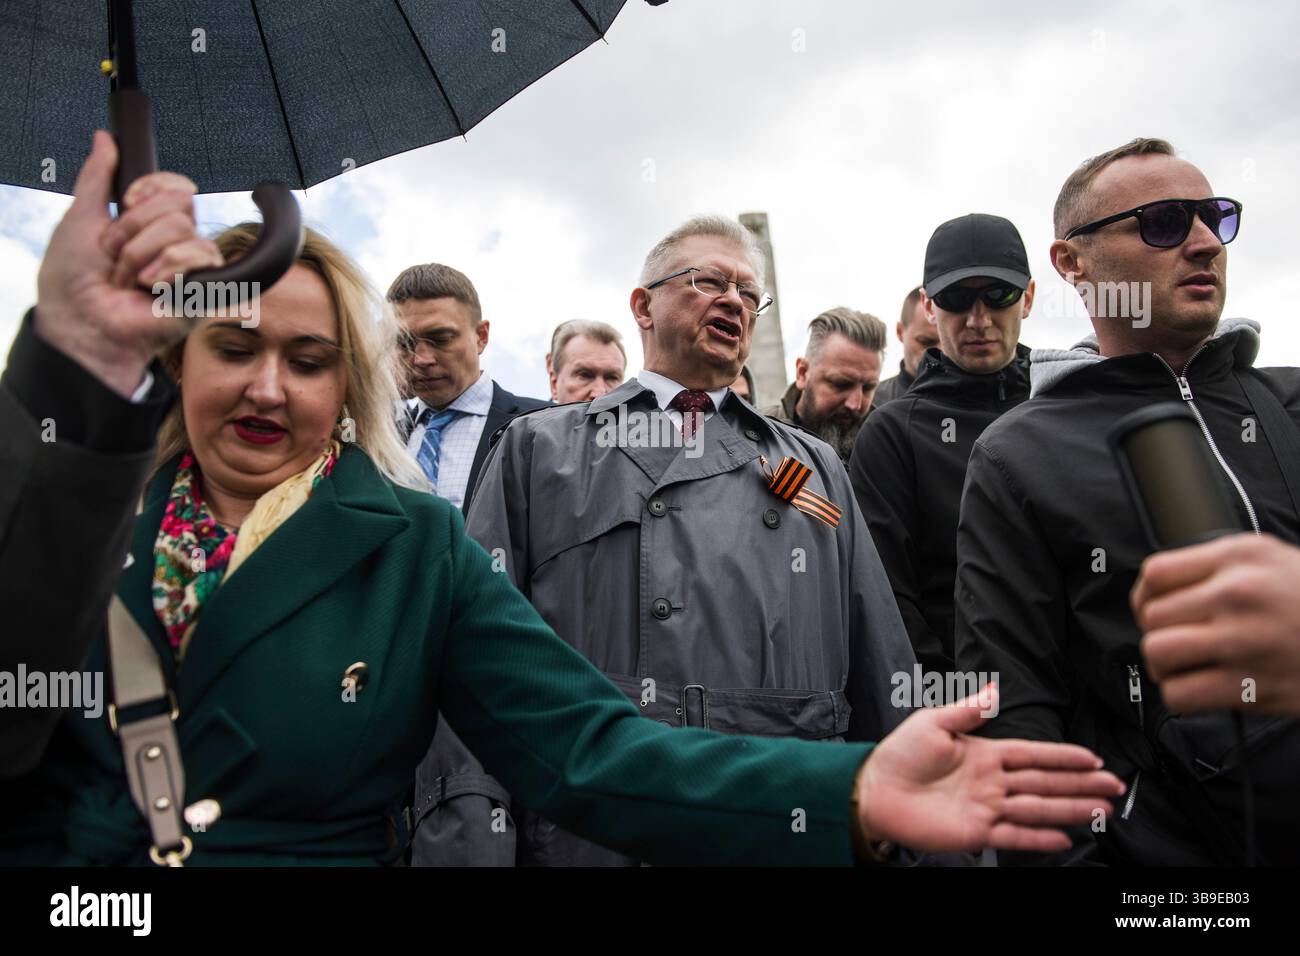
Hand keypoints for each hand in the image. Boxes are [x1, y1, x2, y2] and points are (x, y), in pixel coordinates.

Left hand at [33, 130, 223, 396]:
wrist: (81, 322)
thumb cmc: (73, 280)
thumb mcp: (79, 216)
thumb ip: (95, 175)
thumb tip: (104, 137)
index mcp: (150, 223)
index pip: (176, 184)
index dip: (148, 190)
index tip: (122, 208)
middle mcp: (175, 242)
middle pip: (179, 203)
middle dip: (136, 227)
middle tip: (117, 255)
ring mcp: (191, 267)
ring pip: (183, 229)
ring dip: (142, 253)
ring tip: (130, 279)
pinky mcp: (205, 290)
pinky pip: (200, 256)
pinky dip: (166, 270)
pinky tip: (151, 290)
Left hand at [855, 684, 1123, 853]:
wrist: (874, 789)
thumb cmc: (898, 756)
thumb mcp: (933, 722)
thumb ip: (968, 710)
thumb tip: (992, 687)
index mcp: (985, 754)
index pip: (1034, 754)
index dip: (1064, 756)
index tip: (1093, 759)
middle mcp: (992, 782)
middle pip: (1046, 782)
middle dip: (1081, 784)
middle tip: (1114, 786)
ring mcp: (987, 808)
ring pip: (1037, 808)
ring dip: (1070, 809)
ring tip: (1102, 810)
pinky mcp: (976, 832)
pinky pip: (1014, 836)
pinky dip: (1038, 837)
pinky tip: (1064, 836)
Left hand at [1132, 533, 1299, 716]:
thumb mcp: (1273, 559)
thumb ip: (1218, 565)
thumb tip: (1164, 586)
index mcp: (1239, 557)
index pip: (1156, 573)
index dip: (1146, 596)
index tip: (1154, 609)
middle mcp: (1237, 594)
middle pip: (1152, 616)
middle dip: (1157, 632)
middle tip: (1177, 641)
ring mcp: (1242, 641)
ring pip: (1158, 653)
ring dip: (1164, 666)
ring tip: (1183, 667)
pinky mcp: (1250, 686)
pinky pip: (1180, 694)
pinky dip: (1181, 696)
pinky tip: (1199, 689)